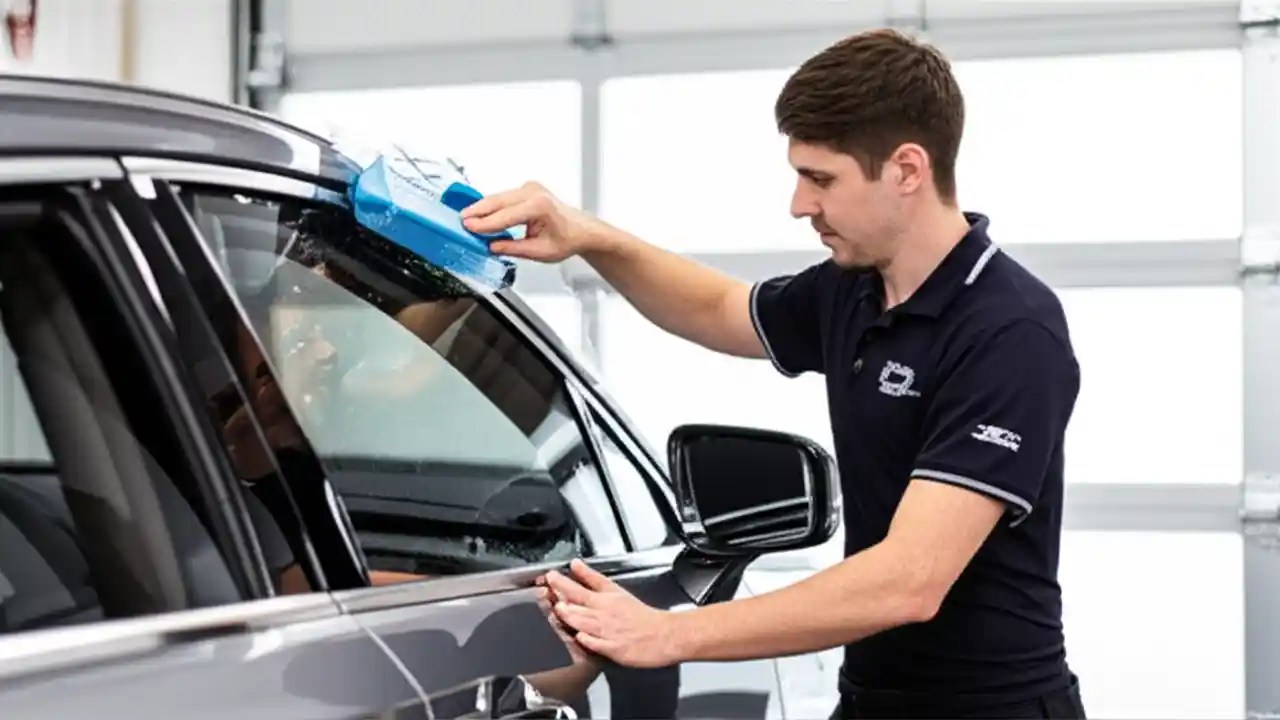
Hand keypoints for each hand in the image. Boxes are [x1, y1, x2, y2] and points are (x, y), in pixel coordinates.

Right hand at [460, 181, 600, 262]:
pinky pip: (503, 197)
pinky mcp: (526, 189)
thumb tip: (491, 246)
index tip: (469, 228)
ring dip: (482, 208)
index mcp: (540, 206)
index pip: (506, 216)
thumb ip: (513, 249)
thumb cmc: (567, 239)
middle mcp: (534, 193)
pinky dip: (491, 206)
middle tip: (461, 221)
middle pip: (498, 201)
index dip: (485, 223)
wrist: (581, 230)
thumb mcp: (539, 252)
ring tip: (467, 219)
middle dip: (478, 212)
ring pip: (499, 198)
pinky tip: (480, 215)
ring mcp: (530, 188)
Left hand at [540, 559, 683, 668]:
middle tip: (546, 590)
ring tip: (558, 610)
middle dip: (561, 598)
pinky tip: (579, 636)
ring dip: (571, 616)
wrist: (662, 635)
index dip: (562, 582)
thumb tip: (575, 564)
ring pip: (586, 622)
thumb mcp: (616, 590)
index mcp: (605, 599)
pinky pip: (598, 644)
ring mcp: (608, 632)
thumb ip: (592, 579)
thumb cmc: (640, 615)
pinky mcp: (614, 649)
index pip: (579, 588)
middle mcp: (604, 614)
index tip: (549, 576)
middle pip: (579, 604)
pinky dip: (588, 639)